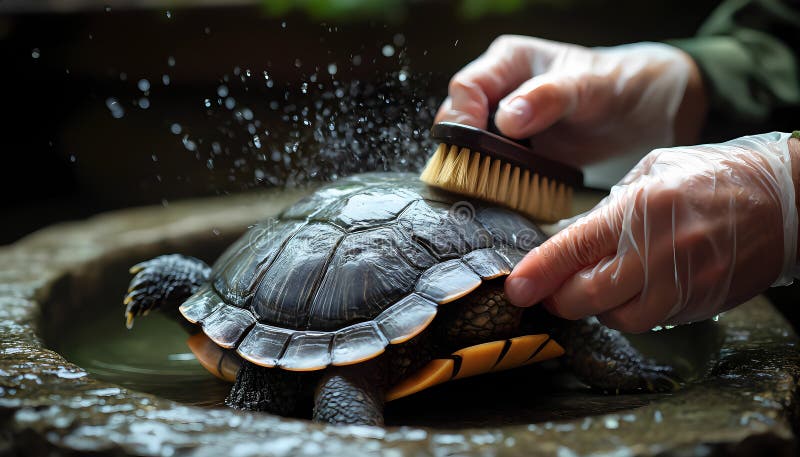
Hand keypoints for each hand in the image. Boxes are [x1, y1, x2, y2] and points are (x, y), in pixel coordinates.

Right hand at [436, 36, 706, 166]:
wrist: (651, 115)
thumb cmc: (622, 86)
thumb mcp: (592, 86)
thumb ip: (549, 97)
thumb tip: (506, 119)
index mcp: (509, 64)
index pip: (464, 89)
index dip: (463, 118)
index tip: (476, 147)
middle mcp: (499, 94)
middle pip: (457, 123)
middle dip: (462, 152)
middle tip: (481, 178)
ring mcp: (505, 129)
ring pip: (469, 152)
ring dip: (476, 174)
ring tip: (492, 192)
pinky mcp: (517, 157)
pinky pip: (491, 172)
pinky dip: (495, 187)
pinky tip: (507, 197)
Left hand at [504, 133, 799, 332]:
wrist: (785, 201)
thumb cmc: (713, 176)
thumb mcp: (652, 171)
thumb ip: (609, 209)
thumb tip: (571, 241)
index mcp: (641, 208)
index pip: (575, 248)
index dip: (540, 273)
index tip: (516, 289)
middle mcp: (660, 249)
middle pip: (589, 296)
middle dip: (561, 299)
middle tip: (550, 292)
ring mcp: (684, 282)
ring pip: (619, 319)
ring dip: (597, 309)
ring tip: (598, 286)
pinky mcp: (701, 304)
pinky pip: (652, 322)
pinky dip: (631, 312)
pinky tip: (633, 290)